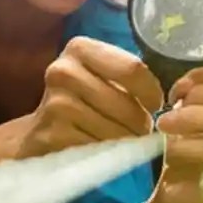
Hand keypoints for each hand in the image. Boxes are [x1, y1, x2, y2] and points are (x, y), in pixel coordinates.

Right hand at [0, 37, 163, 163]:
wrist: (37, 133)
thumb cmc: (81, 101)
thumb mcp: (99, 77)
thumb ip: (128, 76)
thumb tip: (165, 99)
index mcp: (79, 48)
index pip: (133, 68)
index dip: (152, 92)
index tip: (155, 106)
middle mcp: (63, 71)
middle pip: (127, 104)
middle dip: (142, 123)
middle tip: (140, 129)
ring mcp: (55, 103)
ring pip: (116, 130)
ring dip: (127, 141)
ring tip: (122, 140)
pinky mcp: (52, 134)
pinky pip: (99, 148)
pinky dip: (107, 154)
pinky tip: (101, 150)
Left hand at [152, 59, 202, 202]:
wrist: (174, 192)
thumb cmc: (184, 145)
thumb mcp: (189, 109)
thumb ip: (199, 86)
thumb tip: (196, 78)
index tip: (188, 84)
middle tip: (174, 102)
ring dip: (194, 115)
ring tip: (165, 124)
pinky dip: (189, 144)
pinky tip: (171, 149)